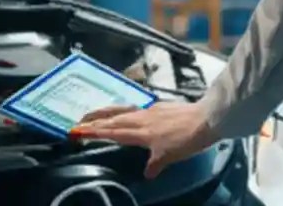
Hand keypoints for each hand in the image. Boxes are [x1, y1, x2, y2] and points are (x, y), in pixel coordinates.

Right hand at [70, 101, 218, 178]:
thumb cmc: (186, 139)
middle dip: (94, 120)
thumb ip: (155, 164)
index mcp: (139, 131)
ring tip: (94, 113)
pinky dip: (124, 110)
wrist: (206, 118)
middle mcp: (141, 118)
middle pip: (113, 118)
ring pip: (122, 111)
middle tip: (79, 122)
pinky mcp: (159, 107)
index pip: (111, 131)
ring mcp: (150, 111)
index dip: (93, 132)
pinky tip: (126, 112)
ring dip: (106, 112)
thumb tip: (146, 174)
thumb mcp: (169, 156)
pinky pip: (135, 108)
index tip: (77, 131)